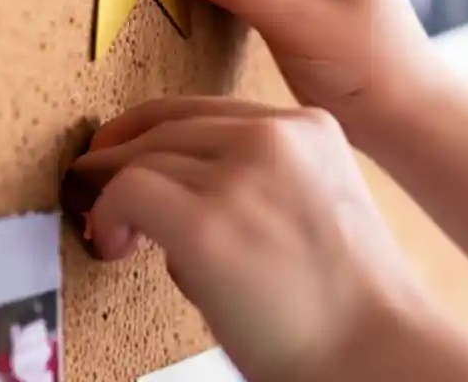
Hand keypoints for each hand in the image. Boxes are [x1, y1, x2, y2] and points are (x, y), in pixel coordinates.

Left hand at [61, 98, 428, 381]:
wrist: (377, 355)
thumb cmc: (343, 305)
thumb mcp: (311, 209)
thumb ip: (255, 181)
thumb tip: (167, 190)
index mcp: (310, 128)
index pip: (207, 111)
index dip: (151, 132)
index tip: (121, 157)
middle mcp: (278, 136)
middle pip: (167, 125)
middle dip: (118, 157)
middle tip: (90, 189)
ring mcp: (242, 175)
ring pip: (141, 156)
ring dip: (112, 192)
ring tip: (107, 231)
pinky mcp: (208, 223)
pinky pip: (127, 193)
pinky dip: (107, 215)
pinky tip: (111, 245)